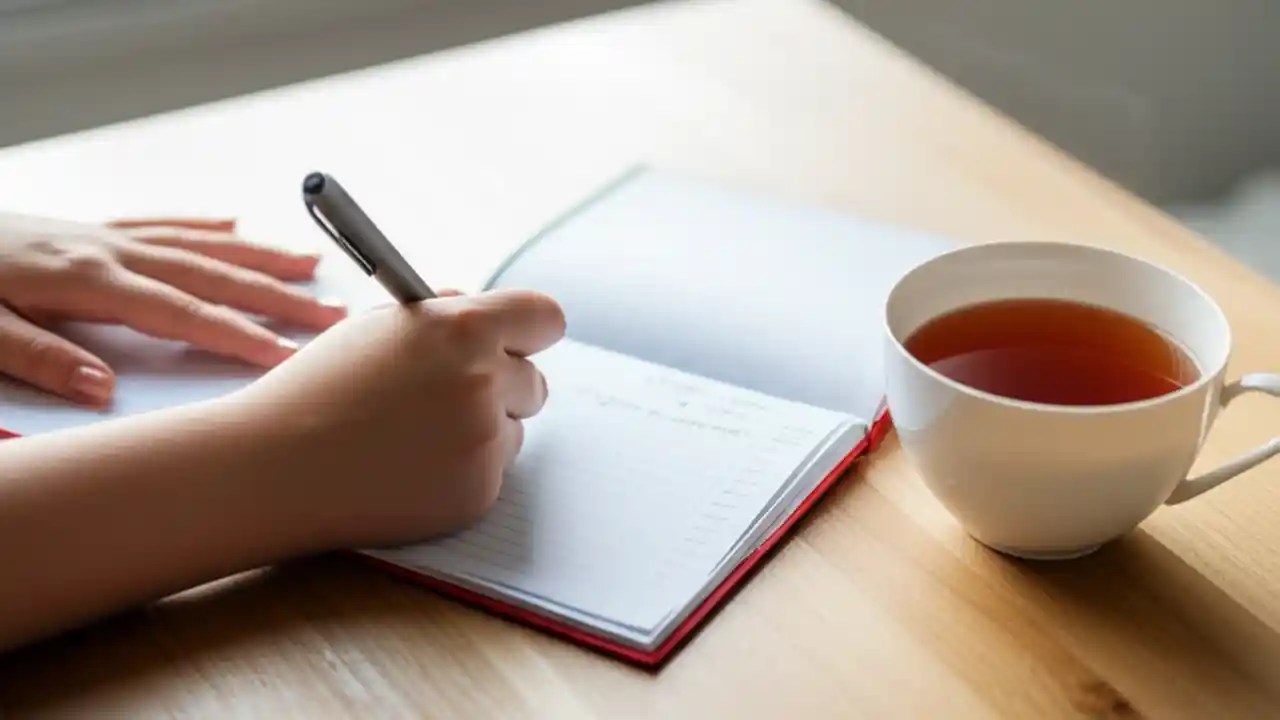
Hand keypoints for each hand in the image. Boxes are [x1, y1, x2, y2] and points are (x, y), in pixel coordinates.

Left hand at [0, 213, 346, 405]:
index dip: (242, 337)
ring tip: (311, 266)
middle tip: (333, 315)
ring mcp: (102, 234)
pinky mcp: (88, 228)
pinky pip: (161, 223)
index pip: (183, 315)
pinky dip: (203, 226)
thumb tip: (106, 390)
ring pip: (199, 244)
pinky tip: (234, 226)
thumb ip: (40, 357)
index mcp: (87, 281)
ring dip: (259, 257)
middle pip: (211, 276)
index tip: (291, 357)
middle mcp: (108, 251)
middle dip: (278, 297)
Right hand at [229, 289, 565, 548]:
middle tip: (447, 399)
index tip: (521, 343)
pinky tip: (407, 470)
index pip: (544, 318)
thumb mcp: (376, 328)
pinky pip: (491, 473)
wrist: (276, 466)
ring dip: (481, 432)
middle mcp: (483, 380)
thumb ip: (441, 316)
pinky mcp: (477, 491)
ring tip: (411, 437)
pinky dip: (461, 472)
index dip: (531, 331)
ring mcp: (484, 440)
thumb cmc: (318, 390)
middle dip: (502, 388)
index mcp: (463, 328)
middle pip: (535, 381)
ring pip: (513, 430)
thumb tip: (478, 308)